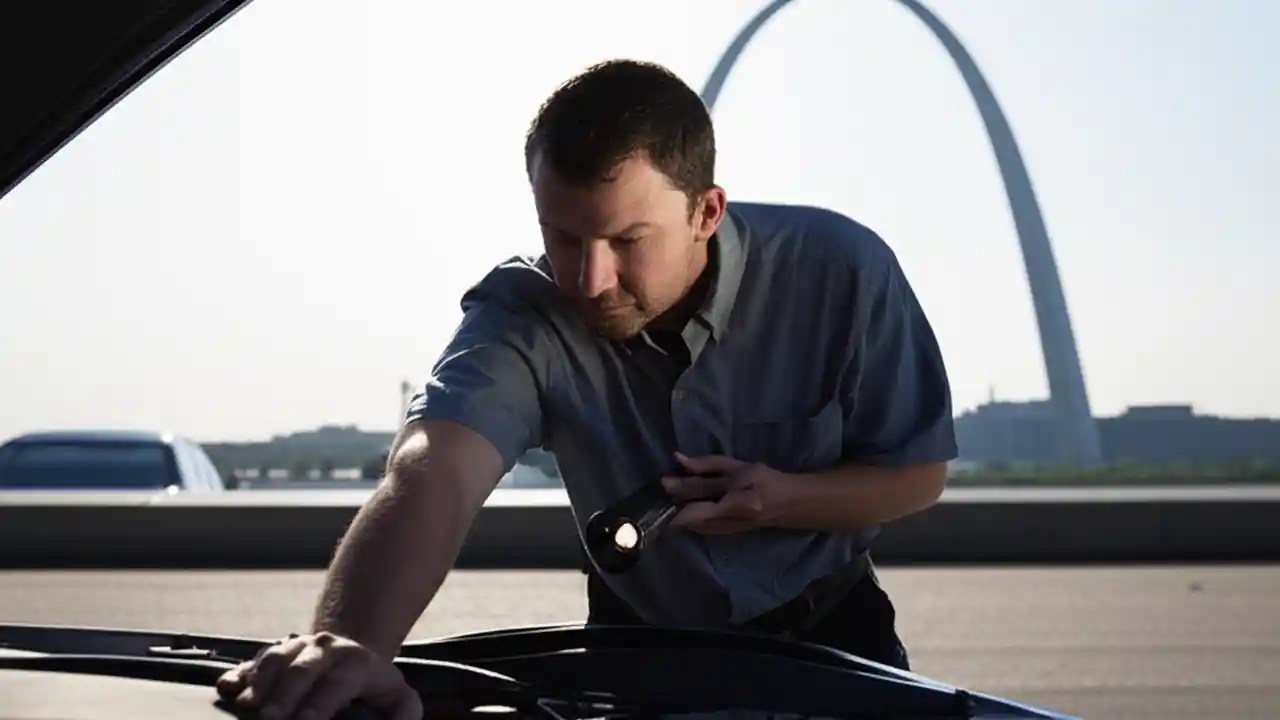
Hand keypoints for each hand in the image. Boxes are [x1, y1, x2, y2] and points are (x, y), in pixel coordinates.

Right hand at [215, 631, 422, 719]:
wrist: (350, 656)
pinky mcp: (271, 654)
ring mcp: (295, 647)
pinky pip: (251, 660)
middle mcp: (324, 649)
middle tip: (270, 718)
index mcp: (356, 663)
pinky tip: (227, 687)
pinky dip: (239, 673)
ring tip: (245, 706)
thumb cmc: (374, 689)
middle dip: (284, 694)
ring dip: (259, 683)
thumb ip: (401, 717)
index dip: (319, 703)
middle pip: (301, 669)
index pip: (336, 684)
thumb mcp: (398, 701)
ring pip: (274, 659)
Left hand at [660, 452, 785, 533]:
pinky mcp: (728, 535)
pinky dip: (691, 520)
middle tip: (662, 493)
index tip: (664, 483)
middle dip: (676, 505)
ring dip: (680, 515)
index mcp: (740, 497)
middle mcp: (735, 517)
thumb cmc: (765, 479)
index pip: (705, 493)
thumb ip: (709, 465)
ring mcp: (730, 529)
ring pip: (697, 524)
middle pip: (697, 512)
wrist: (788, 504)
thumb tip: (679, 460)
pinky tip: (683, 513)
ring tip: (668, 502)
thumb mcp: (739, 467)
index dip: (682, 489)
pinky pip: (703, 529)